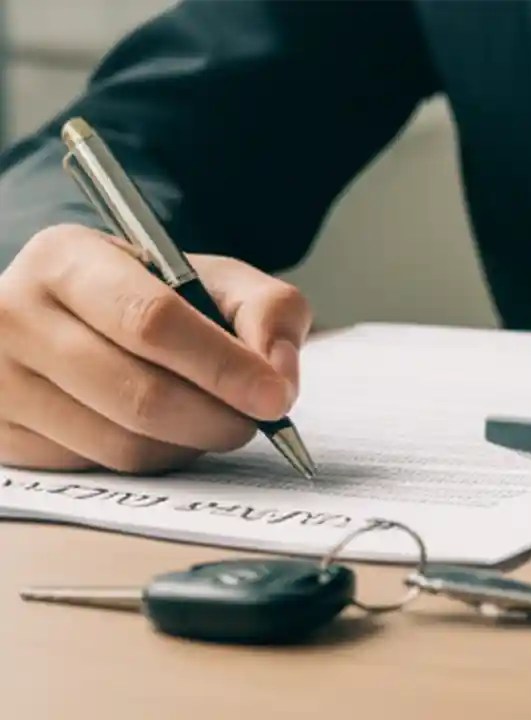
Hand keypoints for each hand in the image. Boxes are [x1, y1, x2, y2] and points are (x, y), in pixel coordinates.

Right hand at [0, 224, 311, 472]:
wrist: (70, 315)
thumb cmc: (149, 295)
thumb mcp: (212, 278)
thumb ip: (267, 311)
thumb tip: (279, 377)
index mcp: (66, 259)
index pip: (152, 321)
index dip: (223, 366)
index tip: (274, 396)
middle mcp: (15, 317)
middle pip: (139, 395)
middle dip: (218, 417)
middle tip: (258, 420)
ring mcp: (0, 382)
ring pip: (123, 444)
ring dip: (190, 444)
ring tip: (211, 417)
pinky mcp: (2, 437)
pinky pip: (100, 469)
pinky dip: (153, 459)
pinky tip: (163, 430)